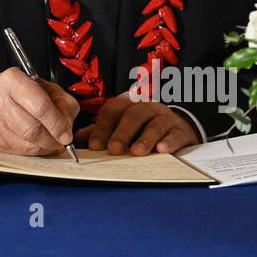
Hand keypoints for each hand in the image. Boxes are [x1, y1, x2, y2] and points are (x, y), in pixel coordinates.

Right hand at [0, 69, 79, 155]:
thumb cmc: (15, 92)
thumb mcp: (43, 86)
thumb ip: (61, 102)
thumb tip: (67, 127)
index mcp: (12, 80)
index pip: (40, 106)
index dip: (57, 124)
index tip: (66, 134)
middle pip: (32, 130)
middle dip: (52, 140)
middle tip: (61, 140)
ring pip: (26, 145)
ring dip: (44, 147)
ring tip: (49, 141)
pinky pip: (19, 152)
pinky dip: (33, 151)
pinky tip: (35, 143)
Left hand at [74, 95, 198, 155]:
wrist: (177, 127)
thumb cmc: (142, 127)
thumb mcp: (121, 126)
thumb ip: (101, 131)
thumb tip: (77, 138)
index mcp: (128, 104)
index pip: (112, 111)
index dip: (102, 128)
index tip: (94, 145)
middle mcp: (146, 107)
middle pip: (132, 116)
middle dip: (121, 133)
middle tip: (113, 150)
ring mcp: (165, 117)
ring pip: (154, 124)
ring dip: (145, 139)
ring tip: (136, 152)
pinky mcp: (180, 130)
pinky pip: (175, 134)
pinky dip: (168, 142)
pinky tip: (162, 150)